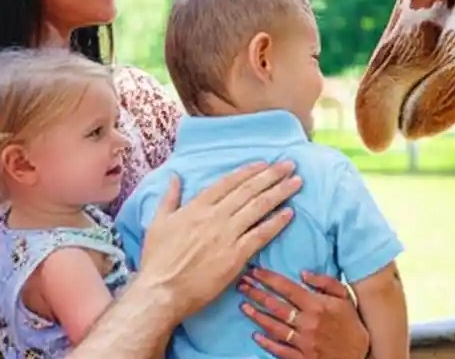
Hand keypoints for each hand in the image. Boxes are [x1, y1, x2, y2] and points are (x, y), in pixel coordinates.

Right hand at [138, 161, 301, 320]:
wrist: (162, 291)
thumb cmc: (157, 259)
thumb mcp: (157, 222)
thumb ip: (169, 198)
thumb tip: (175, 177)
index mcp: (197, 207)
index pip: (229, 182)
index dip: (249, 172)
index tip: (265, 164)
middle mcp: (215, 216)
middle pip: (249, 190)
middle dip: (272, 175)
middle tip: (290, 165)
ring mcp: (227, 235)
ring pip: (259, 208)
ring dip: (280, 193)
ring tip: (297, 182)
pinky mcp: (236, 256)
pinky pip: (261, 234)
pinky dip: (277, 222)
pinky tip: (290, 213)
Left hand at [238, 267, 370, 358]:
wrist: (360, 357)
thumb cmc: (352, 325)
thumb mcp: (346, 298)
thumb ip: (326, 283)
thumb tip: (303, 273)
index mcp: (317, 305)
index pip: (287, 288)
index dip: (268, 278)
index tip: (255, 271)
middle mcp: (307, 322)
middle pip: (276, 306)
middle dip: (256, 293)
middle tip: (242, 285)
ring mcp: (303, 342)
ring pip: (274, 327)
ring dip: (256, 315)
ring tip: (244, 305)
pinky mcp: (301, 358)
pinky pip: (279, 349)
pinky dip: (266, 342)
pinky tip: (255, 335)